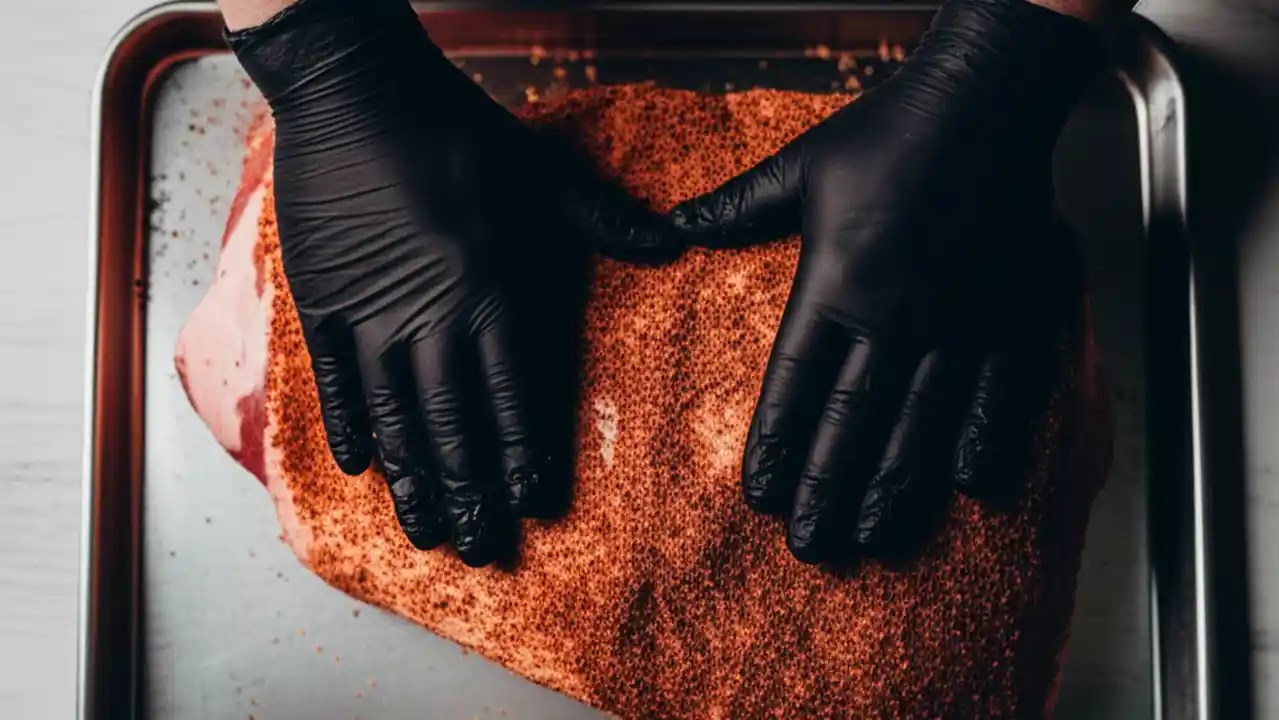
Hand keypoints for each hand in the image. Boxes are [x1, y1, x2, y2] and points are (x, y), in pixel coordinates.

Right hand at [228, 0, 681, 565]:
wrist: (360, 92)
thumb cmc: (461, 132)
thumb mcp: (545, 173)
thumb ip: (605, 219)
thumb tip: (671, 245)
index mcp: (493, 292)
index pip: (515, 398)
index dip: (524, 457)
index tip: (532, 506)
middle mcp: (432, 318)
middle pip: (454, 427)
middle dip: (471, 494)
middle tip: (481, 549)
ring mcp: (371, 315)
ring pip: (395, 419)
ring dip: (414, 480)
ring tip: (426, 533)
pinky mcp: (322, 303)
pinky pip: (336, 381)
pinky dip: (348, 427)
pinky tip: (360, 467)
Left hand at [671, 0, 1101, 563]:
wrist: (986, 98)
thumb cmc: (891, 131)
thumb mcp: (801, 167)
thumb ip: (736, 209)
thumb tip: (672, 226)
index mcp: (838, 282)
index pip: (797, 383)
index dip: (776, 444)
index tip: (760, 497)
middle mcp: (897, 313)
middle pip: (855, 422)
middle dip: (829, 489)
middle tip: (812, 546)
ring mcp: (962, 318)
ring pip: (923, 422)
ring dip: (897, 487)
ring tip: (876, 538)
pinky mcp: (1017, 312)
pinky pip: (1004, 390)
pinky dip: (989, 438)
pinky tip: (970, 487)